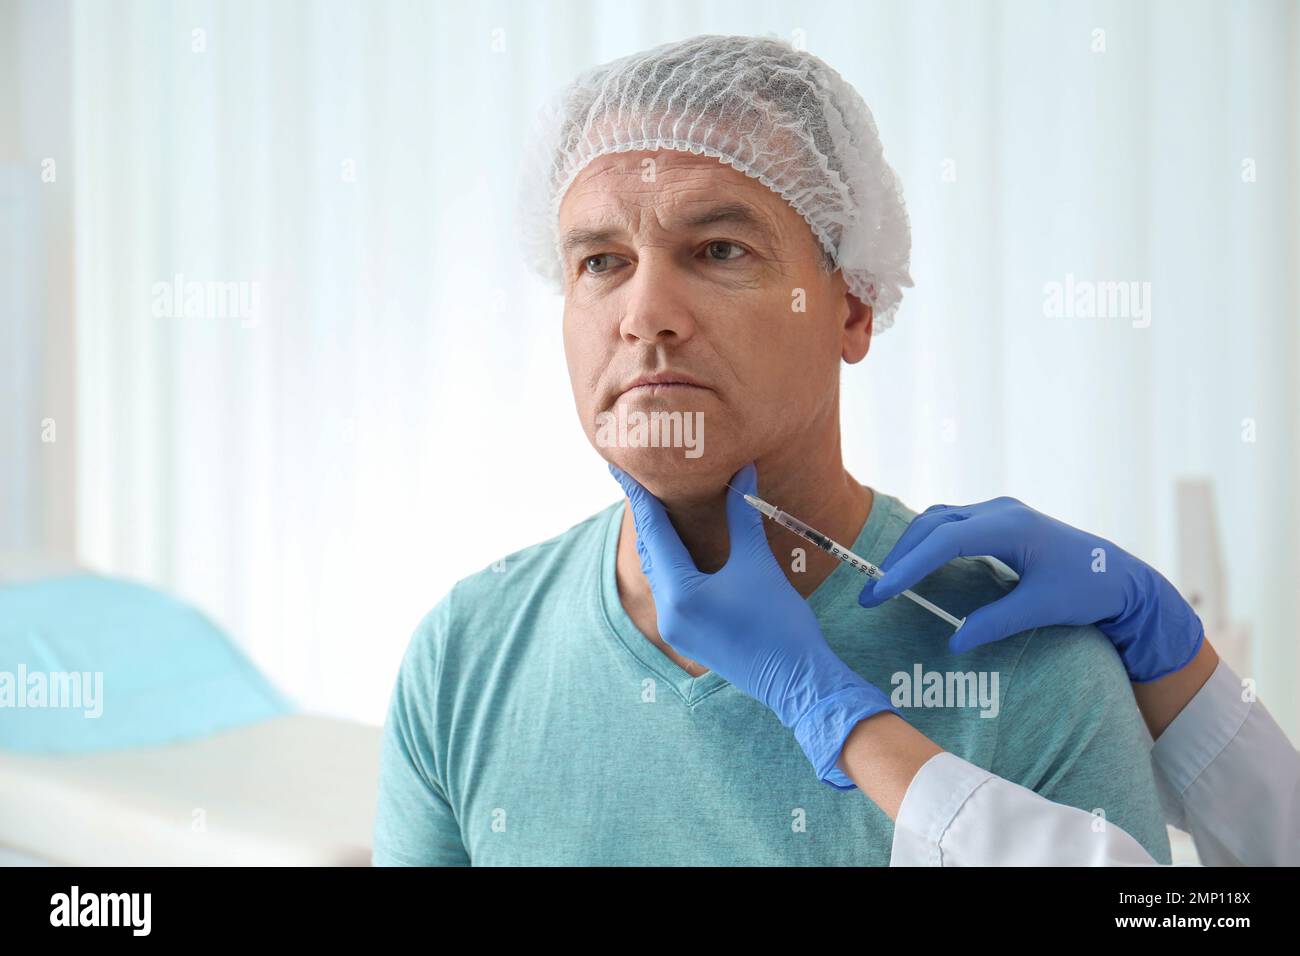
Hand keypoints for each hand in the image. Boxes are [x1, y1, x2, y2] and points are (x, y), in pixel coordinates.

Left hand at [609, 459, 898, 788]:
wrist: (797, 681)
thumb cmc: (780, 622)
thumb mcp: (758, 563)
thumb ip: (743, 516)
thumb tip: (744, 471)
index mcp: (679, 592)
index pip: (654, 532)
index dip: (638, 496)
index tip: (618, 467)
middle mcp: (668, 612)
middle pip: (650, 552)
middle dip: (645, 516)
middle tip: (638, 480)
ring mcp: (676, 629)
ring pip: (658, 573)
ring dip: (657, 541)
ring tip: (655, 508)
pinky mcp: (688, 638)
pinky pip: (670, 591)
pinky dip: (670, 564)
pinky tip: (679, 548)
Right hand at [857, 496, 1203, 681]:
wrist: (1123, 577)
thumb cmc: (1089, 590)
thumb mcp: (1043, 609)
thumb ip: (996, 623)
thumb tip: (954, 642)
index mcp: (1011, 526)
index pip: (944, 540)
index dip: (908, 566)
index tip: (881, 592)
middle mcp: (1000, 511)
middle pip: (933, 524)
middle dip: (900, 556)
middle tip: (873, 593)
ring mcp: (999, 513)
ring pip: (938, 521)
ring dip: (911, 548)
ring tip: (889, 583)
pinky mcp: (999, 522)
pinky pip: (951, 526)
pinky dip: (928, 545)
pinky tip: (918, 569)